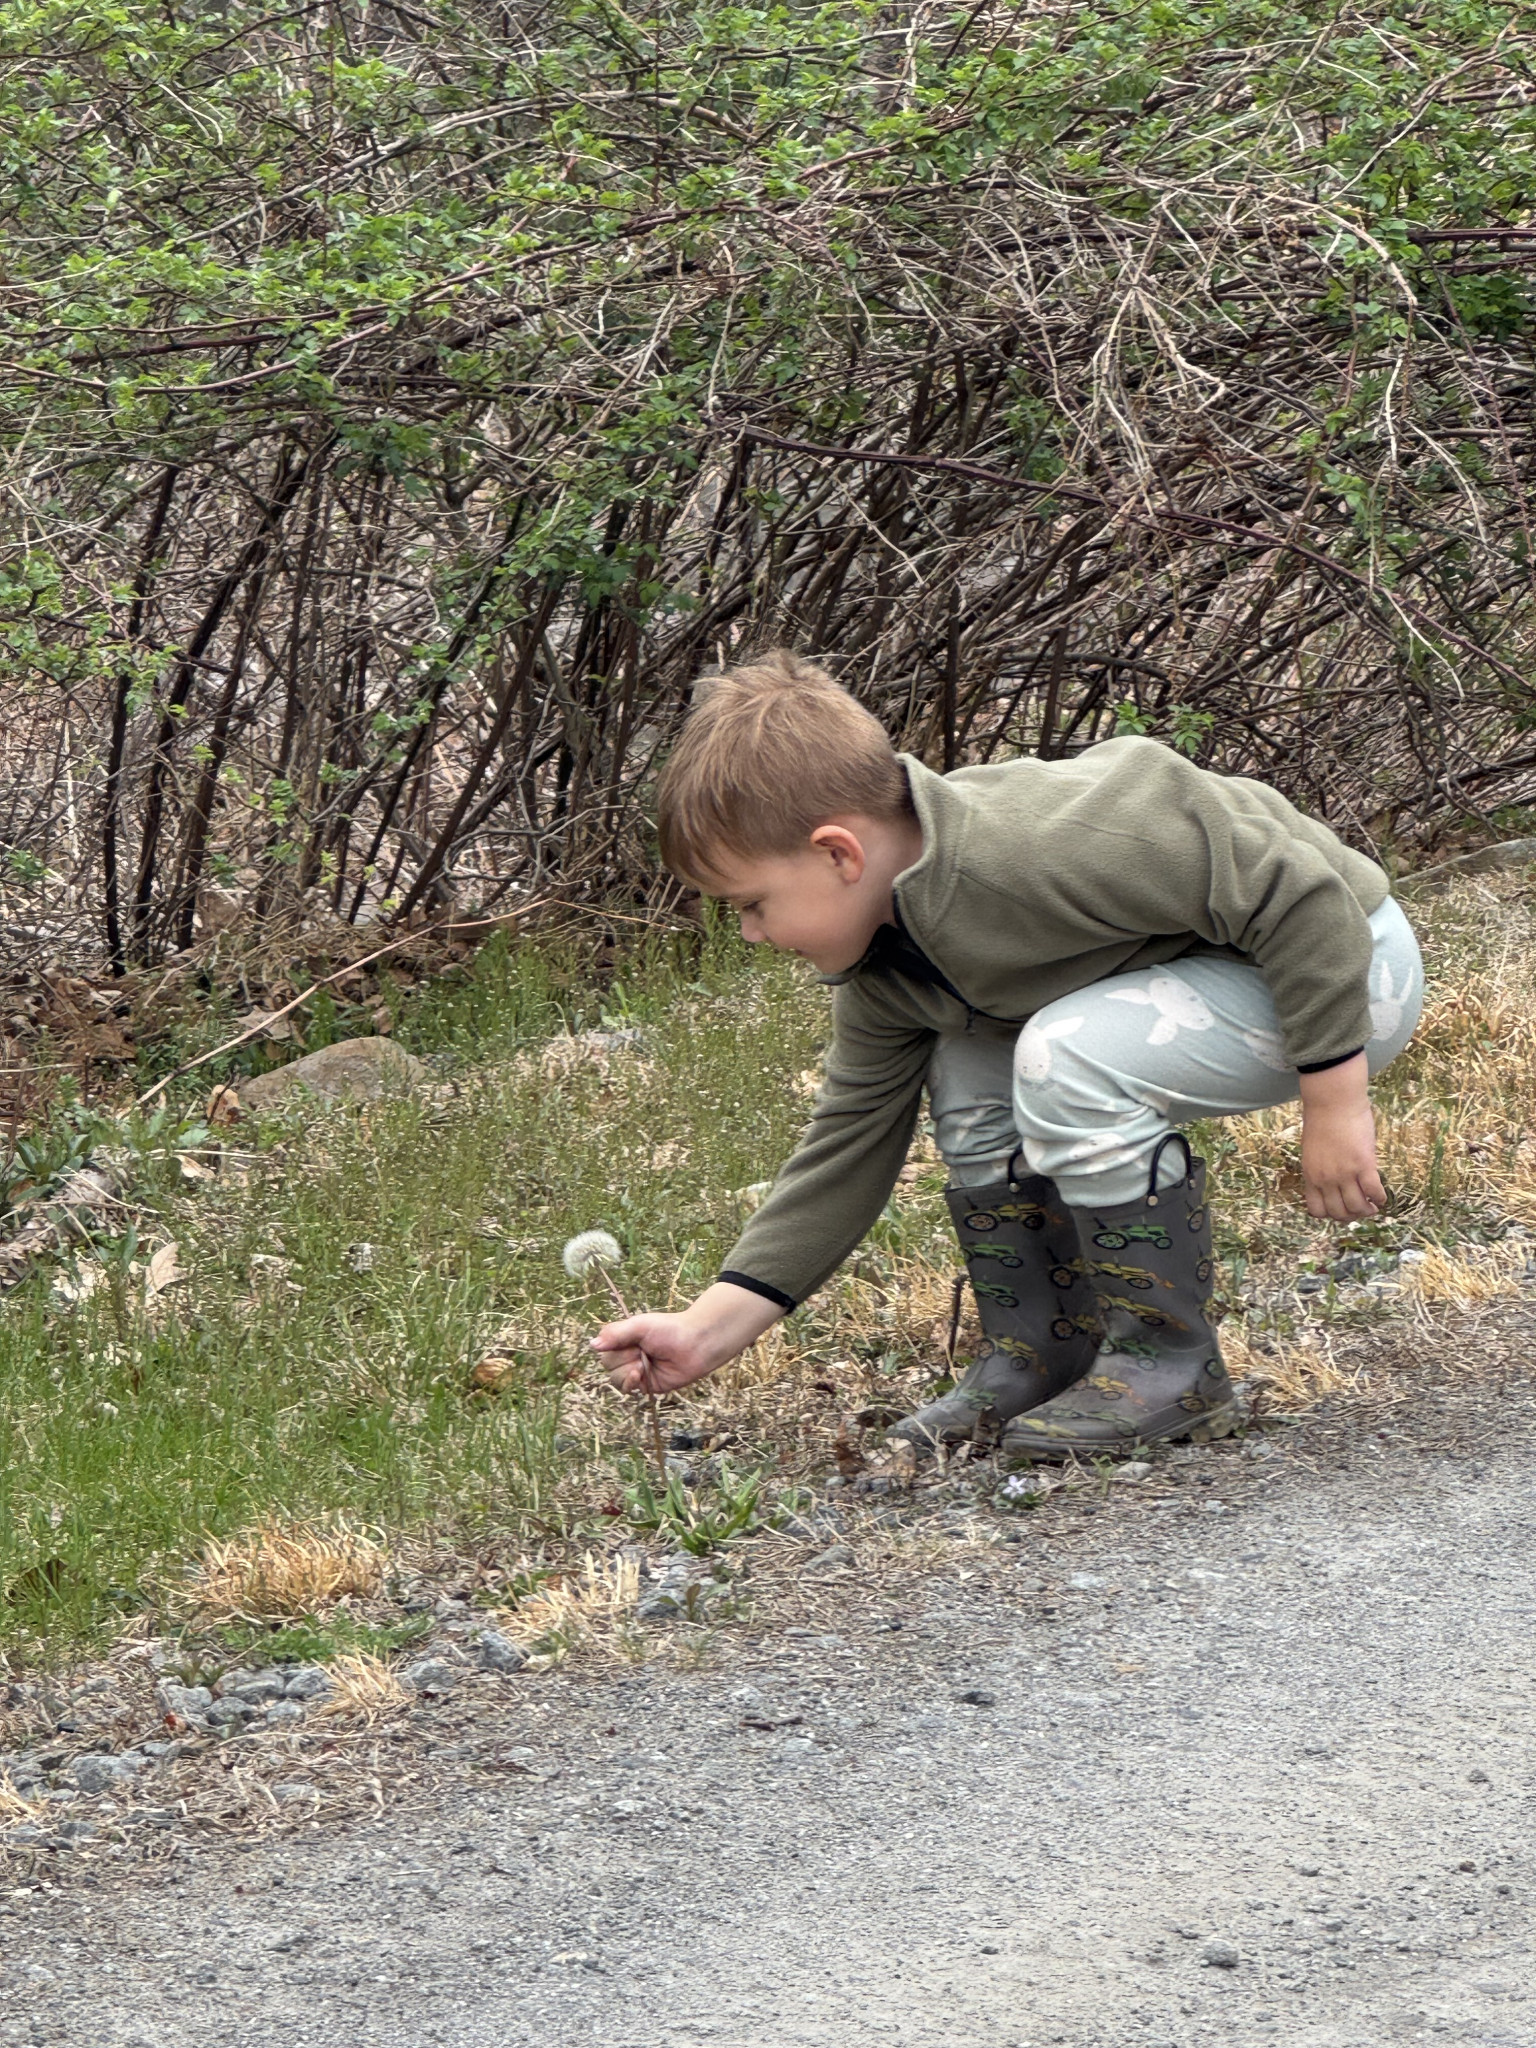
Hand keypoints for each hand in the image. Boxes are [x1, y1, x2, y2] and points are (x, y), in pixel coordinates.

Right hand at [591, 1281, 784, 1396]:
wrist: (695, 1345)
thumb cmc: (669, 1330)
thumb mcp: (640, 1326)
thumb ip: (615, 1334)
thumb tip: (592, 1345)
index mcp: (625, 1338)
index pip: (603, 1346)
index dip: (610, 1345)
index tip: (627, 1340)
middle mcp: (628, 1355)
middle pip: (607, 1364)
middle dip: (622, 1357)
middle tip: (640, 1350)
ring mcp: (636, 1371)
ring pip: (614, 1378)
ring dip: (626, 1371)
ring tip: (642, 1363)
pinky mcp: (646, 1385)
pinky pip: (627, 1389)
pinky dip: (630, 1382)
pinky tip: (640, 1374)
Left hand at [1297, 1052, 1384, 1220]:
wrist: (1332, 1101)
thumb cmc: (1323, 1121)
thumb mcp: (1313, 1151)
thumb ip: (1321, 1168)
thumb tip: (1333, 1183)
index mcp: (1311, 1175)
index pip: (1317, 1211)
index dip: (1331, 1215)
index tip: (1342, 1210)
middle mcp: (1326, 1179)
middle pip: (1339, 1213)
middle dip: (1351, 1216)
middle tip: (1361, 1210)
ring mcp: (1344, 1173)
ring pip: (1357, 1207)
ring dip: (1367, 1211)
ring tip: (1372, 1206)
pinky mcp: (1363, 1164)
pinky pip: (1373, 1192)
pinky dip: (1379, 1198)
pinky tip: (1381, 1197)